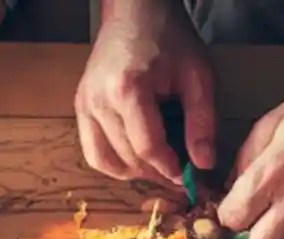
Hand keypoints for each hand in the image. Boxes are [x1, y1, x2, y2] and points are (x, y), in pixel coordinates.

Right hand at [75, 0, 215, 183]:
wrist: (136, 11)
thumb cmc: (169, 37)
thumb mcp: (198, 75)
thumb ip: (202, 122)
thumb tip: (203, 164)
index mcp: (128, 89)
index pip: (148, 148)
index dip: (170, 169)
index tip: (189, 178)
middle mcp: (99, 100)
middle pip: (127, 159)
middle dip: (156, 173)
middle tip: (179, 175)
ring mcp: (84, 105)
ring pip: (105, 162)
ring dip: (134, 173)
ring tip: (158, 167)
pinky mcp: (80, 107)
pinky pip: (93, 151)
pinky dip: (114, 162)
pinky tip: (136, 158)